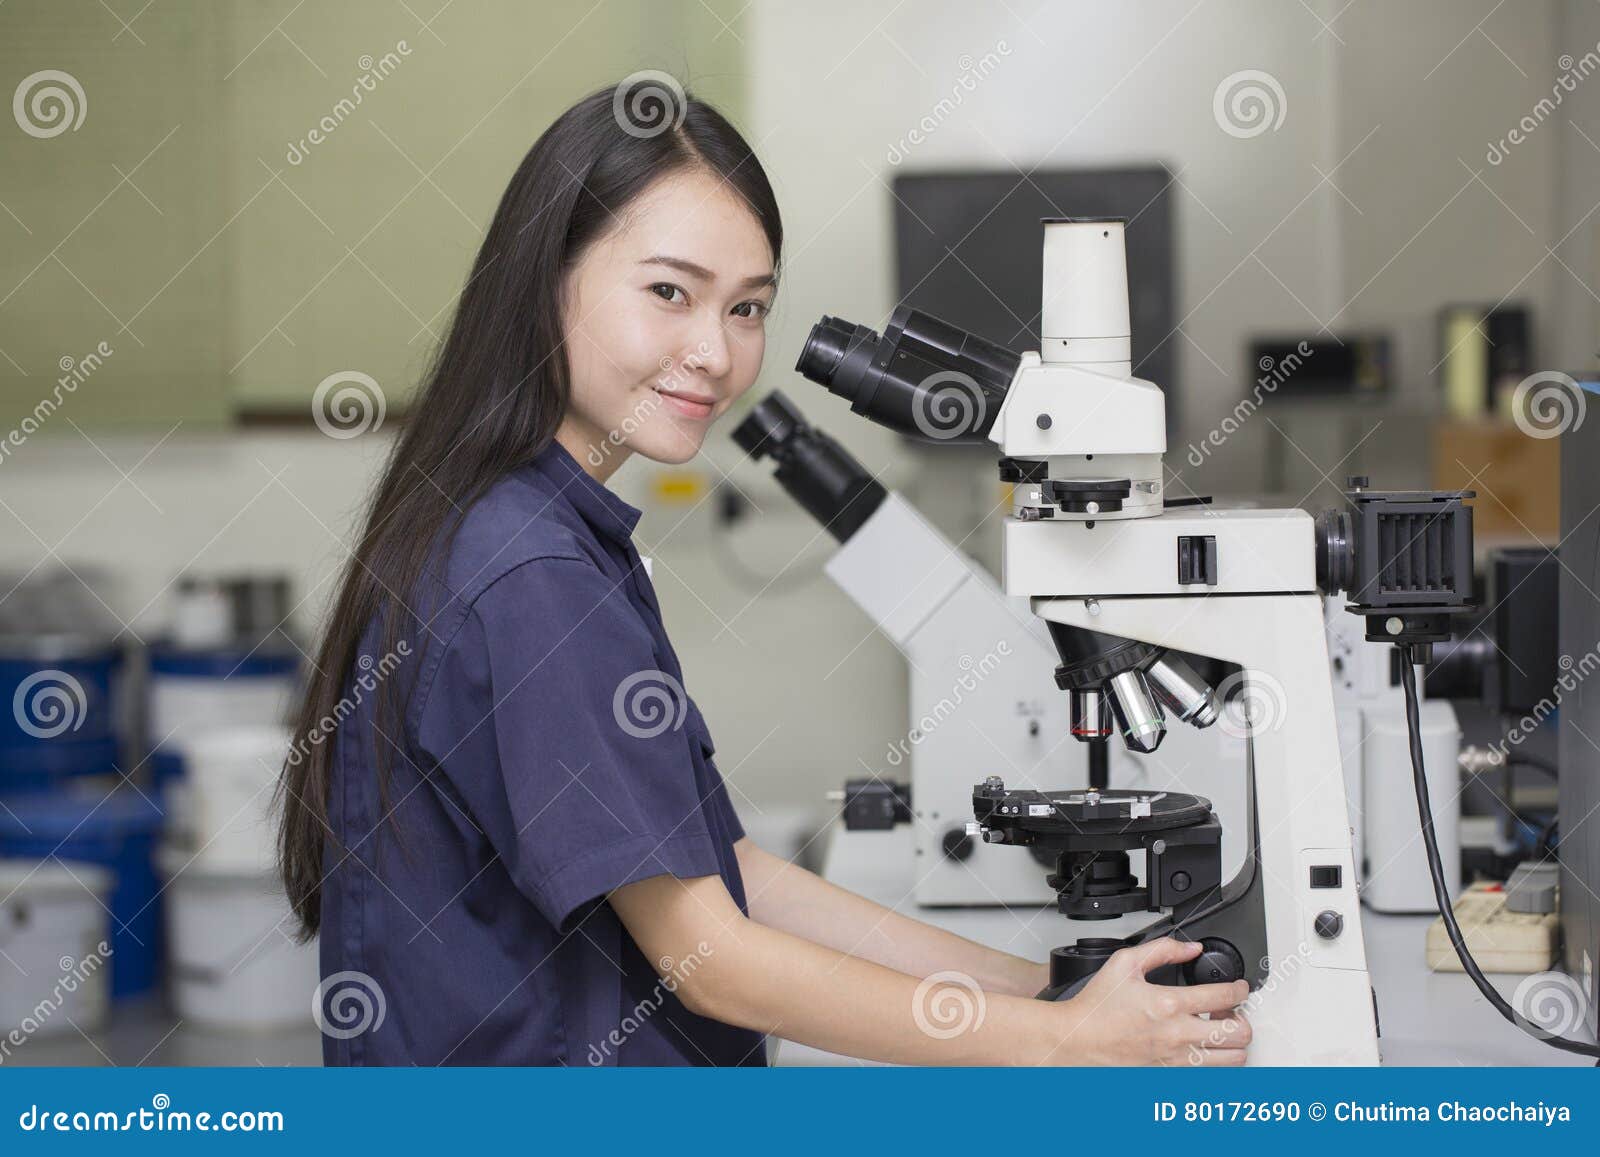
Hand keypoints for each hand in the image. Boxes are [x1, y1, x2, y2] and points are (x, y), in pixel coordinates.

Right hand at [1047, 938, 1251, 1065]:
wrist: (1079, 1039)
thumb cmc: (1097, 1006)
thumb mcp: (1125, 963)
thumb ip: (1162, 949)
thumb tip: (1190, 948)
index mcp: (1168, 1004)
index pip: (1224, 997)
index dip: (1240, 989)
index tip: (1239, 987)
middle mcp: (1178, 1035)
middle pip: (1239, 1033)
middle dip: (1242, 1018)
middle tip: (1230, 1010)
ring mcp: (1177, 1058)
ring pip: (1232, 1058)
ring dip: (1233, 1041)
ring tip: (1218, 1029)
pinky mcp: (1171, 1072)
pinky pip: (1210, 1071)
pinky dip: (1215, 1058)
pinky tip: (1201, 1044)